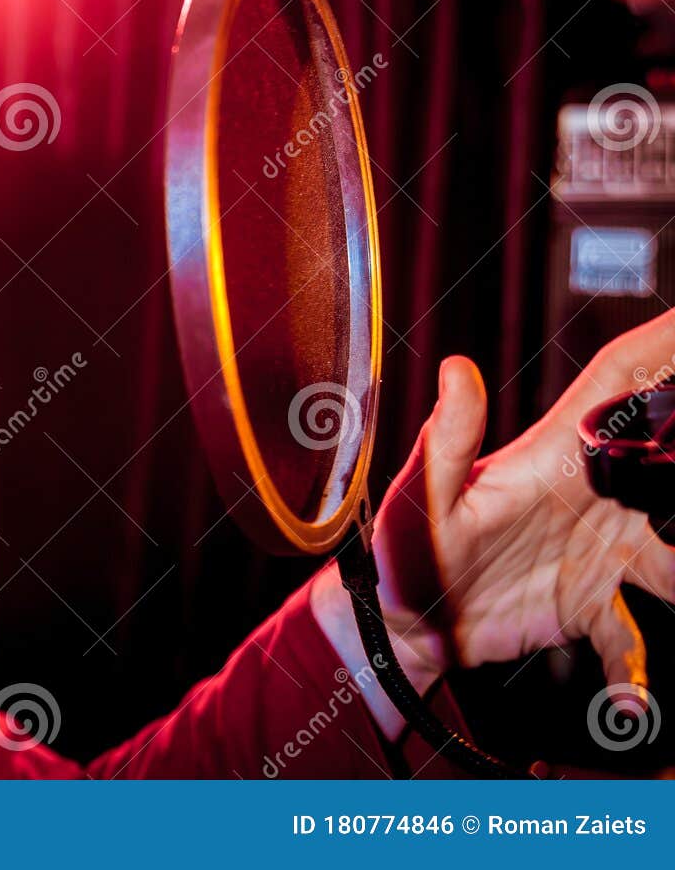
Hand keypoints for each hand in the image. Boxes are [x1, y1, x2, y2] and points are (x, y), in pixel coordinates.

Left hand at [367, 318, 674, 706]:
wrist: (400, 625)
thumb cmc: (401, 548)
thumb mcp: (422, 494)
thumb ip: (449, 438)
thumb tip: (455, 368)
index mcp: (557, 454)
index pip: (623, 381)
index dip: (668, 343)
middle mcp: (594, 494)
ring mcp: (603, 551)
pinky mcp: (595, 607)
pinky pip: (636, 638)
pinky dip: (641, 671)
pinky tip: (635, 705)